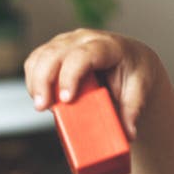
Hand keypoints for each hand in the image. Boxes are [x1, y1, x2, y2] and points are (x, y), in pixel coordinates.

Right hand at [24, 29, 159, 138]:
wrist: (133, 61)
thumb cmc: (136, 73)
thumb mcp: (140, 90)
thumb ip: (133, 111)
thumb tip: (129, 134)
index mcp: (108, 46)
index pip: (83, 56)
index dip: (71, 75)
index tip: (66, 98)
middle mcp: (85, 39)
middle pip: (55, 53)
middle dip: (44, 80)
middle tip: (43, 107)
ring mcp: (68, 42)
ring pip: (41, 56)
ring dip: (35, 81)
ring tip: (42, 105)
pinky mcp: (56, 50)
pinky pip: (37, 61)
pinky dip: (34, 79)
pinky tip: (41, 97)